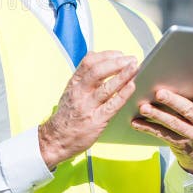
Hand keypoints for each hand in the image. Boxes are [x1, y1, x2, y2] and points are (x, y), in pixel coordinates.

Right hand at [39, 51, 138, 169]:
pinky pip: (112, 105)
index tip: (119, 54)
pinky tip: (131, 86)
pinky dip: (123, 94)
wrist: (57, 138)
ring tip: (135, 68)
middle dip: (116, 62)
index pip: (88, 62)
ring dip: (123, 75)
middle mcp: (79, 92)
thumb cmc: (67, 115)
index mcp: (74, 83)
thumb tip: (97, 57)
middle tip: (131, 59)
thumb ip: (83, 76)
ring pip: (106, 87)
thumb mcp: (70, 91)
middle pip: (97, 71)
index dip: (106, 55)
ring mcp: (88, 106)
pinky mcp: (96, 120)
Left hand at [132, 65, 192, 176]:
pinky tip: (136, 122)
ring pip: (173, 123)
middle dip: (173, 101)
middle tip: (159, 93)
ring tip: (143, 107)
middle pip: (189, 110)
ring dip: (157, 115)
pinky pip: (162, 134)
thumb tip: (171, 73)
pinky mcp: (181, 145)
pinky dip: (148, 127)